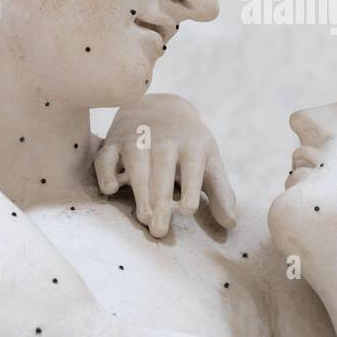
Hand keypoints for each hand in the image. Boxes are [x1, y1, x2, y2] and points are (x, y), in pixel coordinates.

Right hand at [94, 94, 236, 237]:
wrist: (161, 107)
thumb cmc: (189, 145)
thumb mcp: (208, 162)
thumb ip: (220, 193)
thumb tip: (231, 225)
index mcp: (191, 144)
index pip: (192, 166)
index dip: (190, 187)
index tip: (188, 210)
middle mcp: (164, 139)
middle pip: (162, 169)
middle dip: (161, 199)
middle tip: (159, 229)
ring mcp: (137, 138)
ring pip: (136, 163)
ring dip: (139, 190)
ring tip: (144, 218)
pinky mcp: (114, 141)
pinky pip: (106, 156)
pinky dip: (105, 171)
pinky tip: (111, 189)